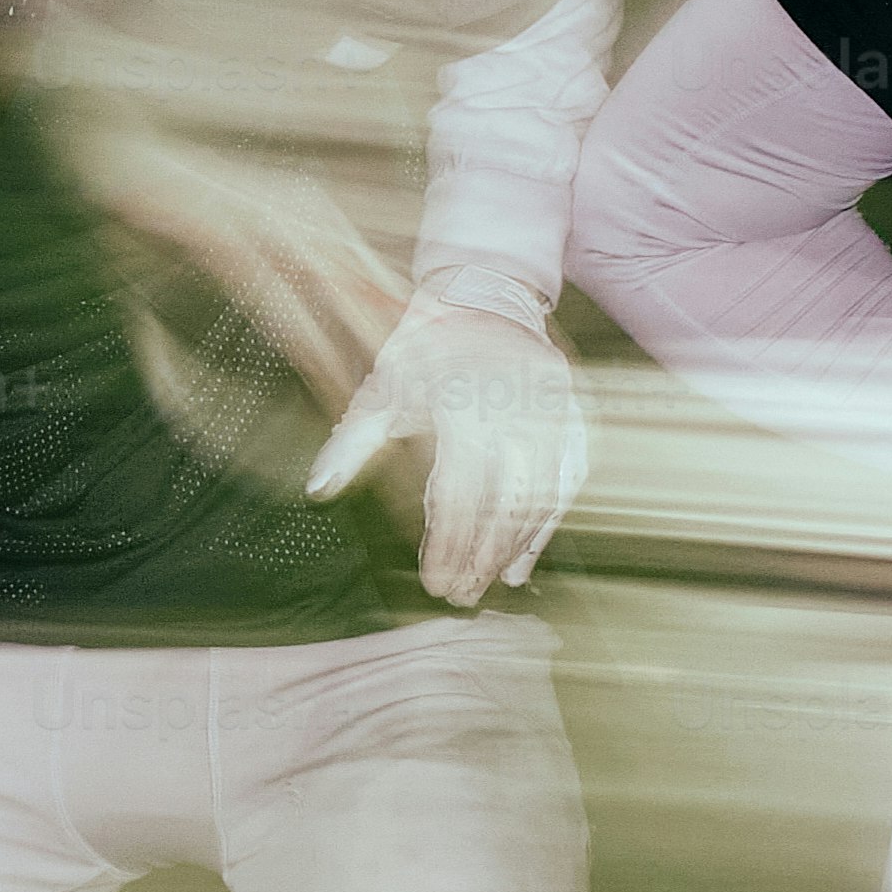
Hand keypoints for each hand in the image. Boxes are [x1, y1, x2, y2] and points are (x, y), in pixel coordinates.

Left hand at [298, 298, 590, 603]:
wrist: (485, 295)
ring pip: (541, 500)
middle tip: (462, 596)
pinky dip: (549, 521)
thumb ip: (351, 443)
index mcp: (463, 404)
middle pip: (503, 507)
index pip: (459, 496)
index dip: (448, 547)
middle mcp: (515, 411)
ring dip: (516, 548)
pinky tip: (526, 554)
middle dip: (481, 559)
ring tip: (492, 583)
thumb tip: (316, 491)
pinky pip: (569, 481)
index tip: (435, 584)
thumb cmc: (425, 347)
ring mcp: (552, 413)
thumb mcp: (381, 388)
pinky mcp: (575, 415)